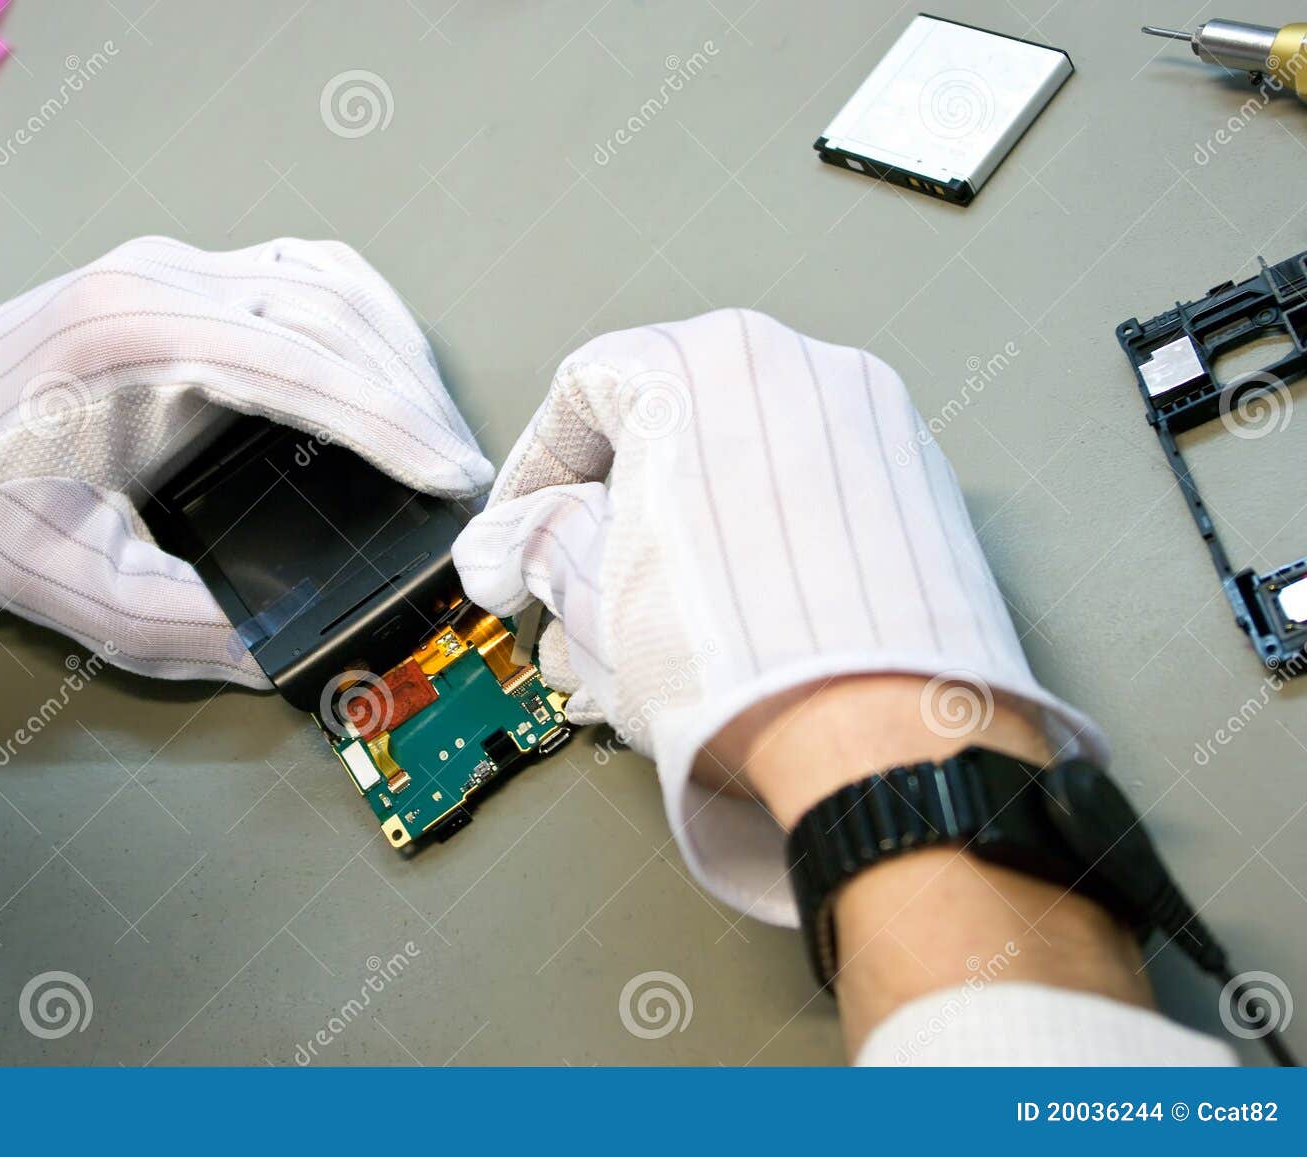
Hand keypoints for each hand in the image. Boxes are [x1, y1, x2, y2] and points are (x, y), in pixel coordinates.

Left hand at [0, 236, 491, 683]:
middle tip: (462, 470)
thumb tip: (291, 650)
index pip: (306, 364)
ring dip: (396, 350)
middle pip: (332, 311)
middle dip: (413, 394)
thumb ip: (188, 625)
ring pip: (326, 279)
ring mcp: (170, 265)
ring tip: (437, 426)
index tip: (457, 477)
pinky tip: (383, 364)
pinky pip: (298, 271)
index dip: (396, 423)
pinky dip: (359, 317)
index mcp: (135, 344)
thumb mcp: (75, 586)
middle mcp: (159, 282)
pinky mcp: (178, 274)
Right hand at [452, 308, 1101, 924]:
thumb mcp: (587, 594)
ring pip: (751, 451)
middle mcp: (795, 366)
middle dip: (620, 494)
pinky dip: (772, 529)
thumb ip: (539, 541)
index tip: (522, 526)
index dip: (536, 467)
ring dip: (696, 516)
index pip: (586, 388)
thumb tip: (520, 543)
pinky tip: (751, 605)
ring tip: (669, 605)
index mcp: (697, 365)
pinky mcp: (927, 481)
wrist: (879, 739)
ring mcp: (872, 419)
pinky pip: (821, 487)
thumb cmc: (732, 663)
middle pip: (675, 412)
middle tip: (588, 568)